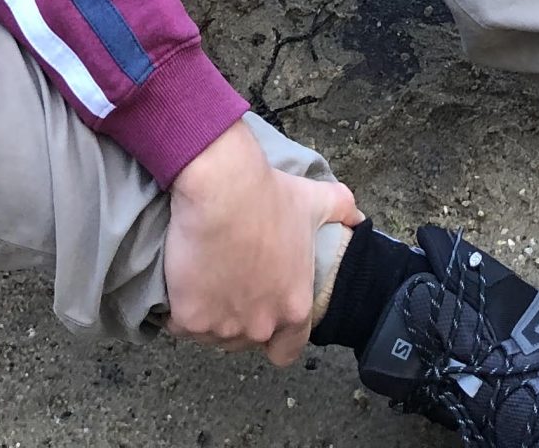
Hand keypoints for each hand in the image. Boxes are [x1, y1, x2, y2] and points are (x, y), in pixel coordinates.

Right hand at [165, 119, 361, 364]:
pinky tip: (185, 279)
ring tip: (208, 277)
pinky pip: (181, 325)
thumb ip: (342, 211)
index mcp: (294, 308)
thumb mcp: (315, 202)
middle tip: (230, 282)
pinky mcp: (190, 319)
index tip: (262, 312)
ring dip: (209, 315)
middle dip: (239, 318)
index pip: (287, 351)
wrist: (221, 188)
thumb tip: (358, 218)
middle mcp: (261, 326)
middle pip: (246, 341)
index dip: (275, 335)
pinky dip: (181, 309)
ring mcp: (223, 327)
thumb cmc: (268, 196)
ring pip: (212, 335)